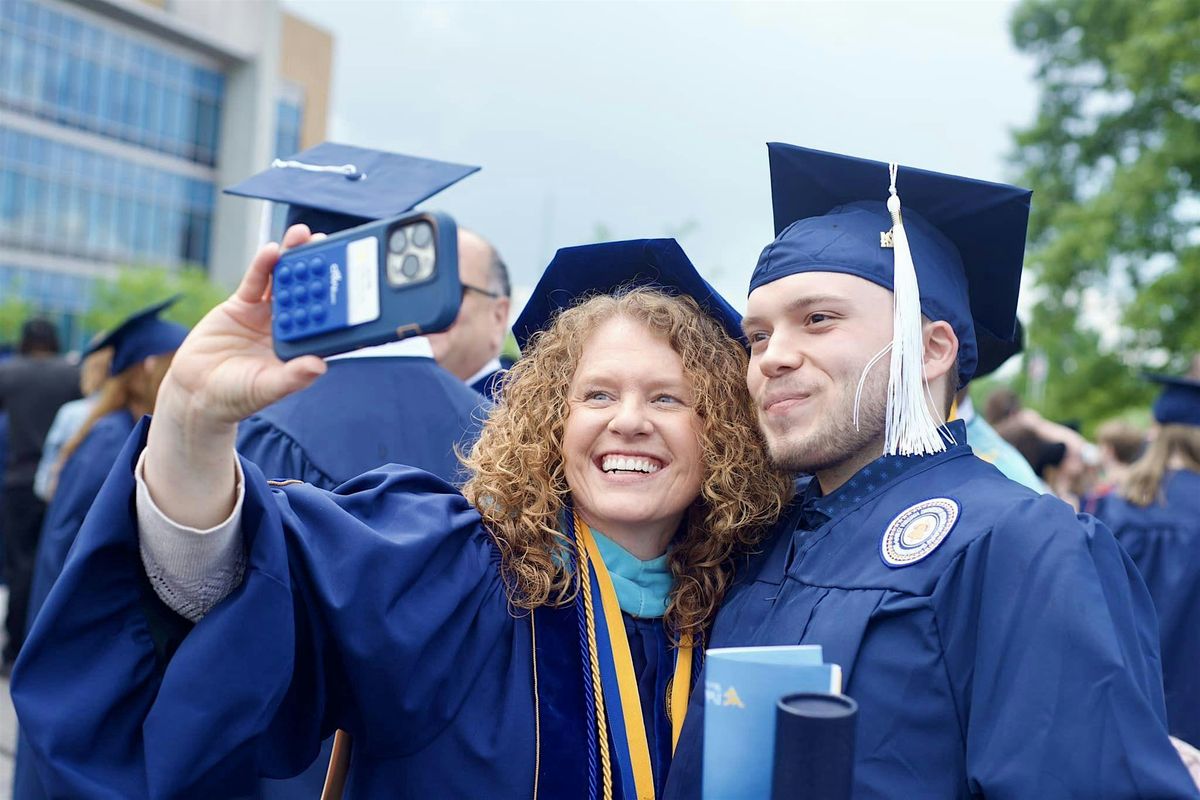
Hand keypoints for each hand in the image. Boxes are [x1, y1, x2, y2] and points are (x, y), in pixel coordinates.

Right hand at [157, 224, 327, 430]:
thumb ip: (291, 378)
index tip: (351, 282)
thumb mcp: (265, 388)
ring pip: (283, 281)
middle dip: (318, 269)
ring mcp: (265, 314)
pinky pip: (256, 281)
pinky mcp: (242, 305)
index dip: (337, 301)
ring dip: (293, 257)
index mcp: (300, 347)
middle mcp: (288, 327)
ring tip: (304, 234)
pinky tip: (272, 250)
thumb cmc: (235, 397)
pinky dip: (263, 265)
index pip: (324, 320)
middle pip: (307, 292)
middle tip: (332, 245)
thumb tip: (320, 367)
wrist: (195, 392)